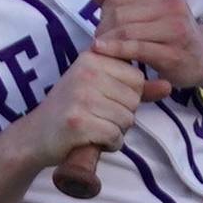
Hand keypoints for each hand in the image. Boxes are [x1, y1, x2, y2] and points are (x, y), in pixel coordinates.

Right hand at [14, 39, 146, 172]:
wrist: (34, 136)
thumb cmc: (71, 111)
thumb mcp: (100, 89)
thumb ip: (136, 87)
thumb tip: (168, 86)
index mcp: (93, 57)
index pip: (136, 78)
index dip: (127, 98)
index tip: (104, 101)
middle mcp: (87, 72)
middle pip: (133, 100)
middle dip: (122, 116)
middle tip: (97, 118)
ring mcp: (81, 97)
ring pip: (126, 119)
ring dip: (115, 132)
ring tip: (94, 129)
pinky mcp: (78, 122)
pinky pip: (114, 136)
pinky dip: (108, 144)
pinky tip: (92, 141)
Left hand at [83, 0, 202, 95]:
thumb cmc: (168, 33)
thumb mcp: (144, 10)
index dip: (104, 13)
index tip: (103, 27)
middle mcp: (173, 3)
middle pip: (120, 14)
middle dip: (104, 30)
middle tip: (99, 42)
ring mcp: (176, 28)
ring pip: (126, 31)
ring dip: (108, 43)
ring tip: (102, 51)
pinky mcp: (173, 52)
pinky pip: (136, 49)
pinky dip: (117, 52)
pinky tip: (104, 54)